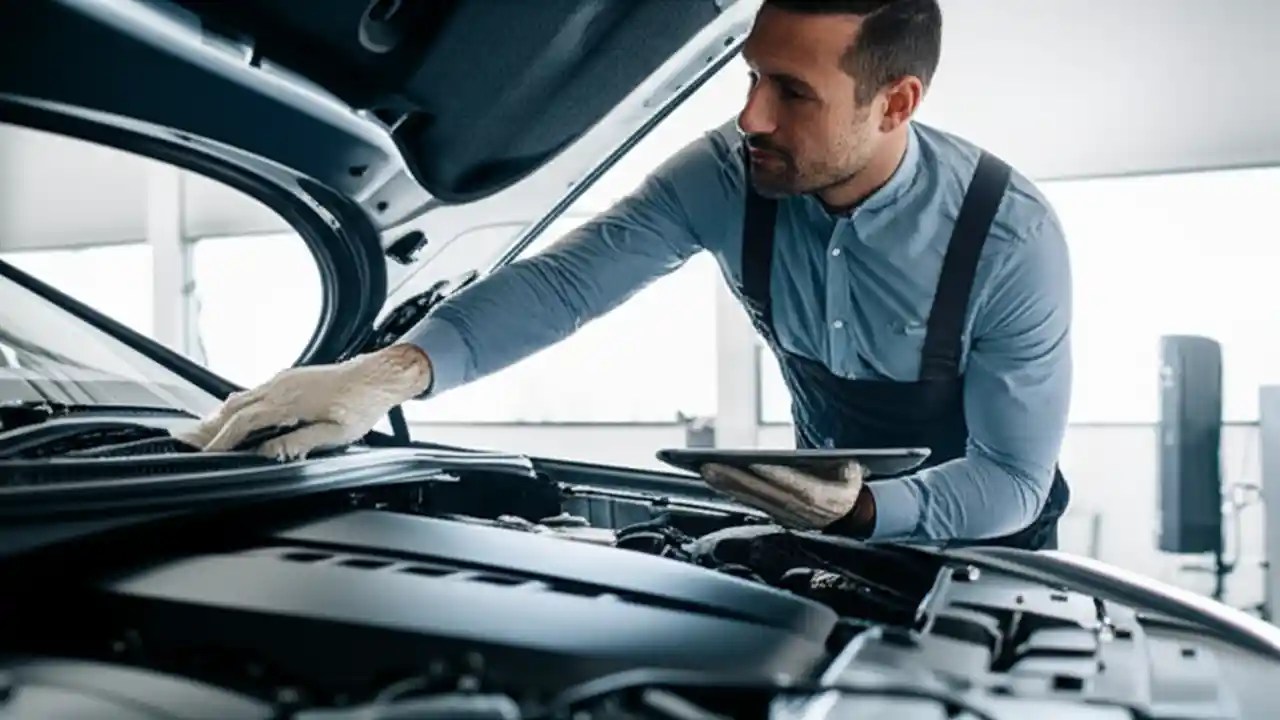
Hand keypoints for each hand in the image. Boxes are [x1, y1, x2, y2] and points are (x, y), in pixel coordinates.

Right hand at [172, 344, 432, 459]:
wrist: (378, 375)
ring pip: (243, 398)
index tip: (208, 454)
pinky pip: (255, 392)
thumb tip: (267, 453)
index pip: (242, 423)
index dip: (221, 440)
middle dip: (211, 427)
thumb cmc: (361, 405)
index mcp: (287, 402)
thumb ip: (298, 443)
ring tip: (205, 431)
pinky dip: (239, 406)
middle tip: (191, 443)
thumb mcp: (334, 434)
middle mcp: (280, 387)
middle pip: (234, 409)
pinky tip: (238, 414)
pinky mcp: (290, 378)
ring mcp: (284, 380)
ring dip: (223, 415)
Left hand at [699, 460, 867, 529]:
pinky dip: (734, 493)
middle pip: (764, 493)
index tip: (751, 462)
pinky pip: (753, 504)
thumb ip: (836, 460)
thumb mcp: (850, 468)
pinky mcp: (777, 517)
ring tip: (706, 470)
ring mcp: (787, 516)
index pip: (793, 484)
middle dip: (735, 479)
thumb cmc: (847, 483)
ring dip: (728, 486)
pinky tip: (717, 481)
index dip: (772, 474)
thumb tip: (819, 449)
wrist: (852, 514)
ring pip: (754, 500)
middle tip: (709, 466)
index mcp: (821, 496)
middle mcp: (801, 510)